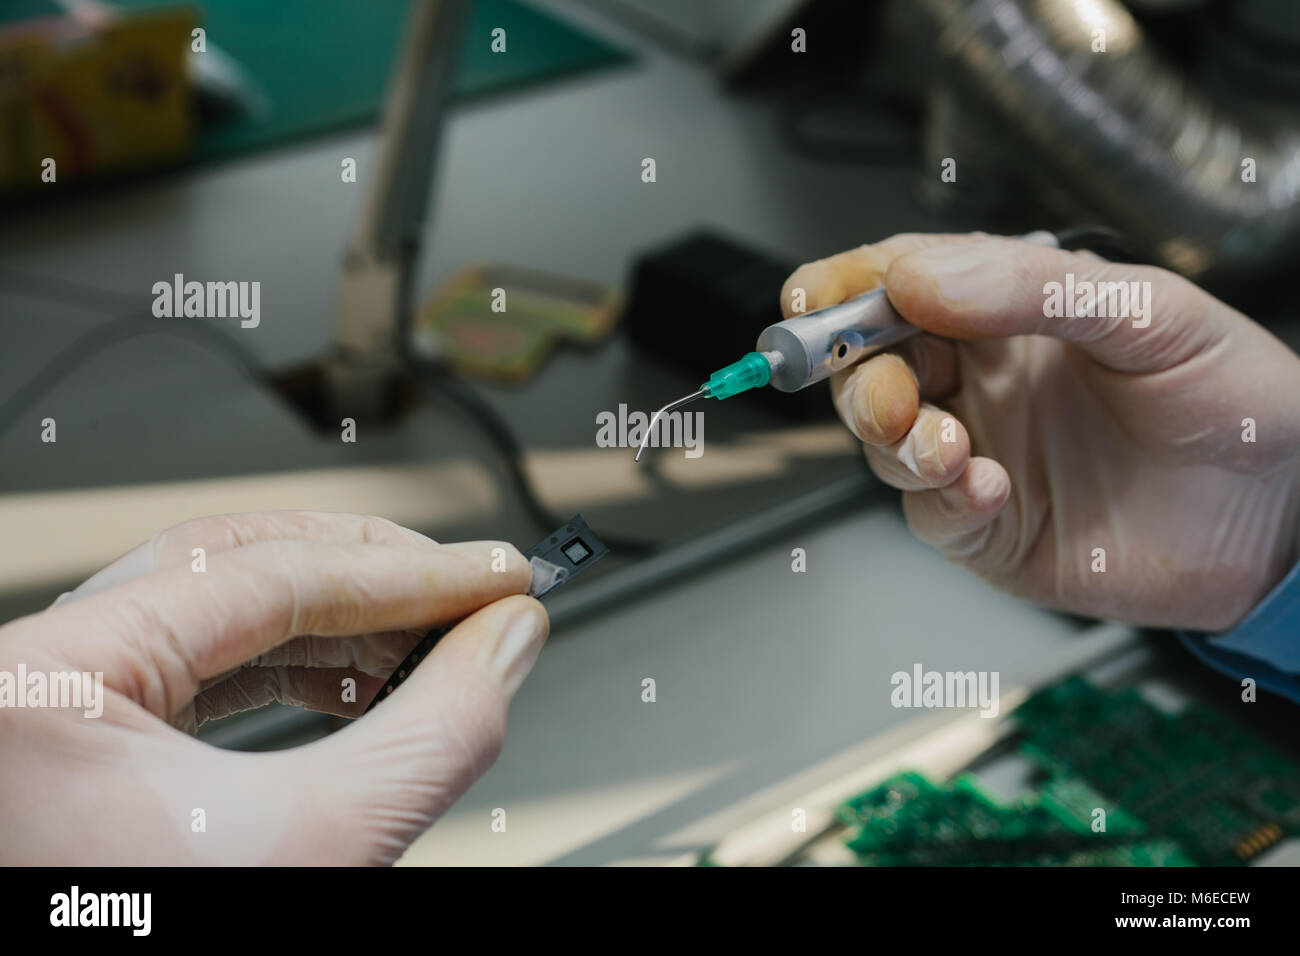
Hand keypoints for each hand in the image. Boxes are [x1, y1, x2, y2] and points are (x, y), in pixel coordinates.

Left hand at [0, 511, 547, 863]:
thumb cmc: (139, 949)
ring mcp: (55, 707)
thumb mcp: (313, 850)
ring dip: (343, 621)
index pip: (265, 577)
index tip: (495, 580)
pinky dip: (295, 668)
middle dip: (374, 578)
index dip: (409, 573)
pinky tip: (363, 680)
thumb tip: (505, 645)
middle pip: (235, 567)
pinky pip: (200, 669)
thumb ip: (432, 732)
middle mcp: (33, 676)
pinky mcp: (84, 742)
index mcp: (44, 680)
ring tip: (434, 641)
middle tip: (472, 591)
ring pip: (219, 611)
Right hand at [783, 234, 1299, 629]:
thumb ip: (1031, 289)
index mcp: (1007, 311)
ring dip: (897, 440)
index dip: (843, 290)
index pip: (896, 284)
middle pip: (869, 366)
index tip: (812, 303)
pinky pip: (931, 514)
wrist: (1284, 515)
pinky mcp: (990, 528)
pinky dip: (941, 500)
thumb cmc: (1232, 397)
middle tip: (887, 392)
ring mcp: (980, 453)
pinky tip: (985, 487)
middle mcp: (982, 380)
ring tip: (948, 445)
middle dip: (858, 376)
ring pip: (885, 442)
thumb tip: (921, 278)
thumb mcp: (1149, 315)